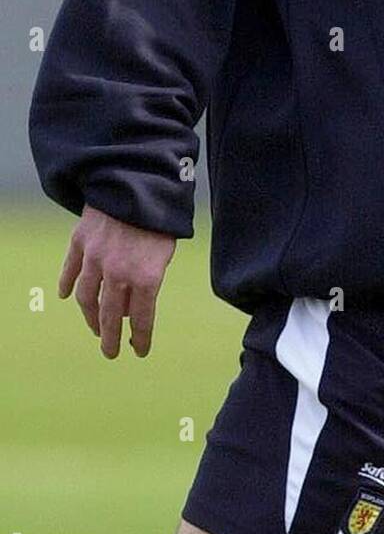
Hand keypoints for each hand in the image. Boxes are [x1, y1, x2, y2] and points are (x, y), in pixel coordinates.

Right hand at [59, 204, 175, 357]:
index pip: (141, 318)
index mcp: (147, 276)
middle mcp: (118, 272)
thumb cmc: (161, 217)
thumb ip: (151, 278)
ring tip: (94, 328)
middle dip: (111, 338)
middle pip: (110, 316)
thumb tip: (131, 304)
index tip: (139, 351)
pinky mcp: (81, 242)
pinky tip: (66, 296)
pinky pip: (70, 270)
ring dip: (90, 317)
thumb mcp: (167, 251)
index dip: (140, 338)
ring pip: (87, 297)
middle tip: (111, 352)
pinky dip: (66, 285)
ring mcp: (96, 257)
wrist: (140, 181)